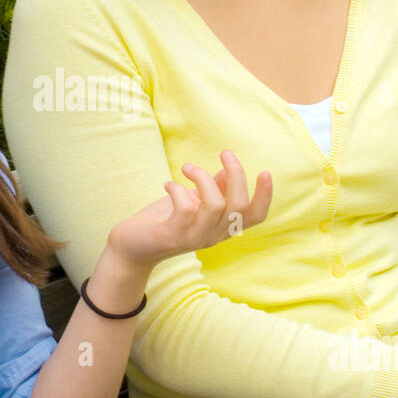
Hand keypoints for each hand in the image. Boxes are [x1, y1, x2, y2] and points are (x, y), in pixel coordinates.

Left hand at [107, 149, 271, 270]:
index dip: (265, 196)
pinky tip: (168, 184)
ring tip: (187, 168)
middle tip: (224, 152)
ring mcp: (194, 238)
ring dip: (203, 178)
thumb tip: (228, 172)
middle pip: (239, 206)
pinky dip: (178, 189)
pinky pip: (185, 208)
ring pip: (216, 205)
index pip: (255, 217)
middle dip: (236, 174)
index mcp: (223, 227)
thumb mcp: (194, 202)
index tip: (264, 171)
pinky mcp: (173, 236)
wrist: (132, 245)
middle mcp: (213, 236)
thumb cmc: (165, 220)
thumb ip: (214, 190)